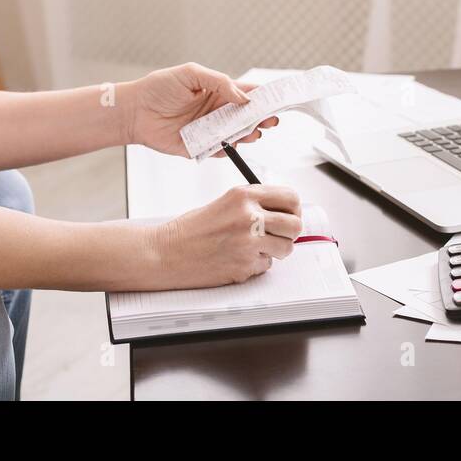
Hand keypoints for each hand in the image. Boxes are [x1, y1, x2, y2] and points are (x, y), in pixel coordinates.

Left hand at [128, 62, 278, 157]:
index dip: (263, 97)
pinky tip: (232, 146)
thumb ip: (219, 82)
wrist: (134, 111)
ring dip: (248, 135)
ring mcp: (209, 130)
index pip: (246, 94)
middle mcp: (216, 111)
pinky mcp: (199, 147)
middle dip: (261, 118)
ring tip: (253, 133)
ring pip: (237, 135)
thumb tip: (243, 97)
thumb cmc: (158, 88)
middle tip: (271, 120)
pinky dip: (228, 151)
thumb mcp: (191, 74)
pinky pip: (219, 152)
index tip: (279, 100)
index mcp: (217, 91)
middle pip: (247, 117)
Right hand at [154, 185, 302, 286]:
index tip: (290, 215)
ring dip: (275, 250)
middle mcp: (249, 216)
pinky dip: (256, 264)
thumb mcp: (225, 203)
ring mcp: (248, 242)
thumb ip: (253, 204)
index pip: (290, 197)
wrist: (165, 253)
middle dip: (291, 233)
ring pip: (286, 248)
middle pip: (295, 224)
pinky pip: (265, 265)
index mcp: (244, 195)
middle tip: (280, 235)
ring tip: (254, 248)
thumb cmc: (190, 229)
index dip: (294, 209)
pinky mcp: (244, 265)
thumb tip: (282, 212)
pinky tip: (236, 259)